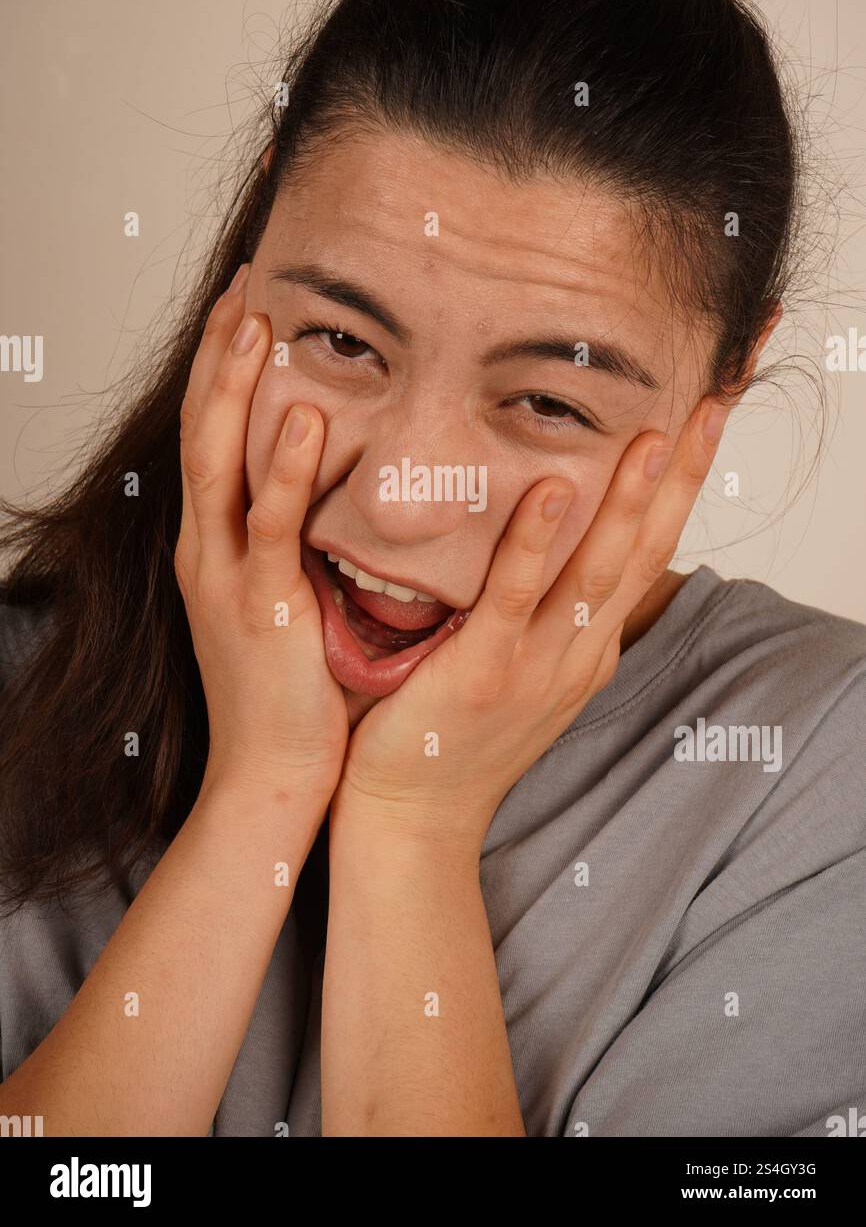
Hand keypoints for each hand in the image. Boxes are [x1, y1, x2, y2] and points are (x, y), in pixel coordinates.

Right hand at [174, 263, 347, 805]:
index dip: (229, 366)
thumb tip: (350, 483)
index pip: (218, 433)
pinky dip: (284, 470)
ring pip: (219, 462)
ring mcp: (225, 576)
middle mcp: (210, 548)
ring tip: (259, 317)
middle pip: (204, 428)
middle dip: (223, 353)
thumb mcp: (293, 595)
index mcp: (221, 543)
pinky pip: (269, 528)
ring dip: (236, 387)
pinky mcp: (260, 609)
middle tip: (249, 280)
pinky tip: (304, 415)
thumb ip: (306, 538)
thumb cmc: (296, 689)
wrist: (277, 776)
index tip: (255, 301)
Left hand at [334, 397, 729, 846]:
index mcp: (586, 649)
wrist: (411, 819)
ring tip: (652, 437)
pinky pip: (513, 599)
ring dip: (627, 503)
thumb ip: (539, 612)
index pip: (645, 556)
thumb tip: (545, 547)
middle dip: (679, 483)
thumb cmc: (452, 736)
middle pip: (642, 555)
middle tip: (710, 410)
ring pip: (595, 572)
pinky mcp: (481, 675)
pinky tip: (551, 491)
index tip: (699, 426)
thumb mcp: (517, 669)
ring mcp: (535, 668)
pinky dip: (535, 544)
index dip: (678, 492)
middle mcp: (577, 655)